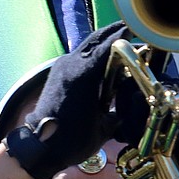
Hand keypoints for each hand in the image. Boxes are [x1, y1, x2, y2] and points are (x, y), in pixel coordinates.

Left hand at [5, 23, 143, 178]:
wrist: (40, 147)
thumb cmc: (73, 140)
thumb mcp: (105, 127)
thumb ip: (121, 110)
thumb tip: (133, 102)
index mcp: (84, 74)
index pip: (108, 45)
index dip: (125, 37)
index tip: (138, 31)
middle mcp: (71, 64)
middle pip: (96, 39)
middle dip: (113, 33)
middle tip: (131, 30)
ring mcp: (62, 67)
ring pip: (86, 46)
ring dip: (103, 42)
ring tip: (121, 43)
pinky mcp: (57, 73)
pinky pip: (79, 57)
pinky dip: (93, 54)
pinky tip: (105, 62)